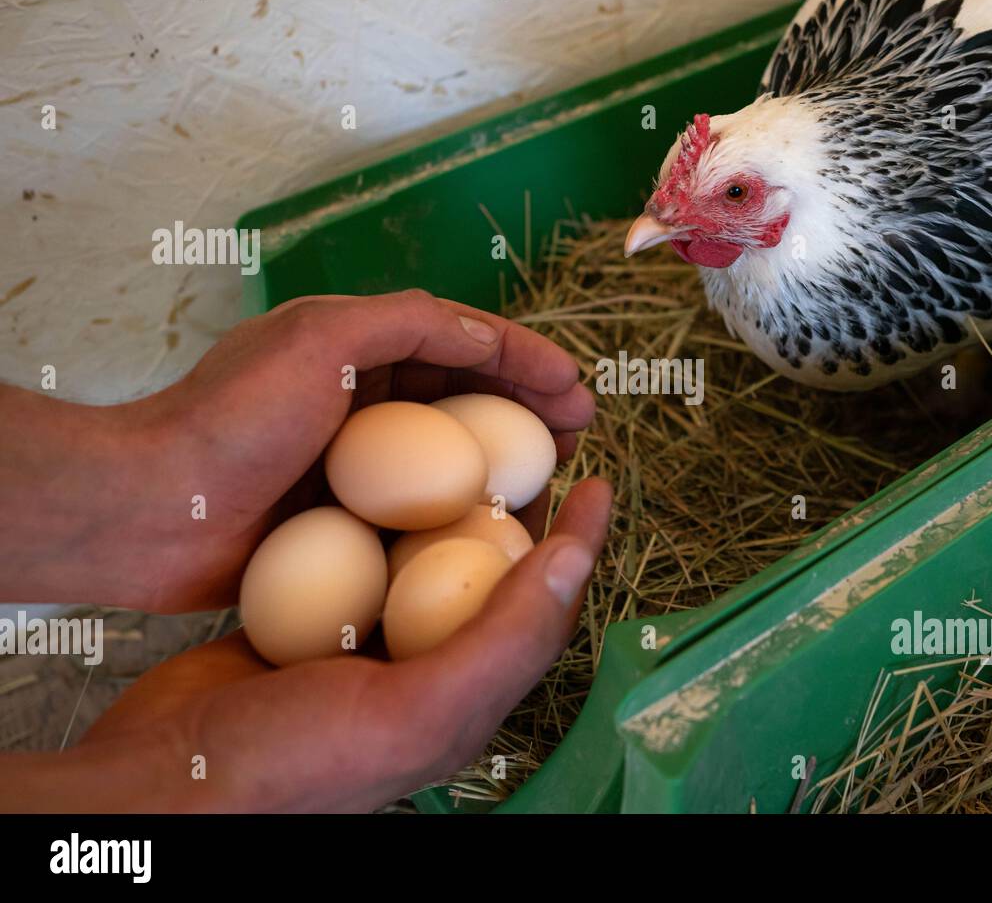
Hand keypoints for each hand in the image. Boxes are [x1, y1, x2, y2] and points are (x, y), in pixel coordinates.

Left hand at [0, 290, 595, 611]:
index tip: (577, 393)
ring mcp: (353, 464)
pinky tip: (498, 534)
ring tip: (555, 483)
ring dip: (506, 464)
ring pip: (450, 457)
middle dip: (529, 410)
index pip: (461, 342)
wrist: (150, 513)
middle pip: (465, 398)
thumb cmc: (230, 421)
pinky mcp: (343, 519)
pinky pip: (422, 512)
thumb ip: (404, 321)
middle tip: (580, 436)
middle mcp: (360, 400)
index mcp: (355, 346)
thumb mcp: (321, 339)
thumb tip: (483, 333)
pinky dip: (465, 515)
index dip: (526, 362)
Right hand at [0, 478, 612, 811]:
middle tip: (522, 440)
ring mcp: (365, 641)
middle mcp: (423, 664)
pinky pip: (355, 553)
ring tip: (451, 435)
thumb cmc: (299, 761)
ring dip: (440, 497)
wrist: (166, 783)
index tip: (599, 481)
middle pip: (484, 571)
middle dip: (511, 506)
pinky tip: (369, 466)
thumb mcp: (417, 707)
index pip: (542, 605)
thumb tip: (574, 560)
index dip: (577, 544)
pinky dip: (370, 510)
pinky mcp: (310, 620)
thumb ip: (502, 638)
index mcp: (465, 693)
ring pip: (420, 554)